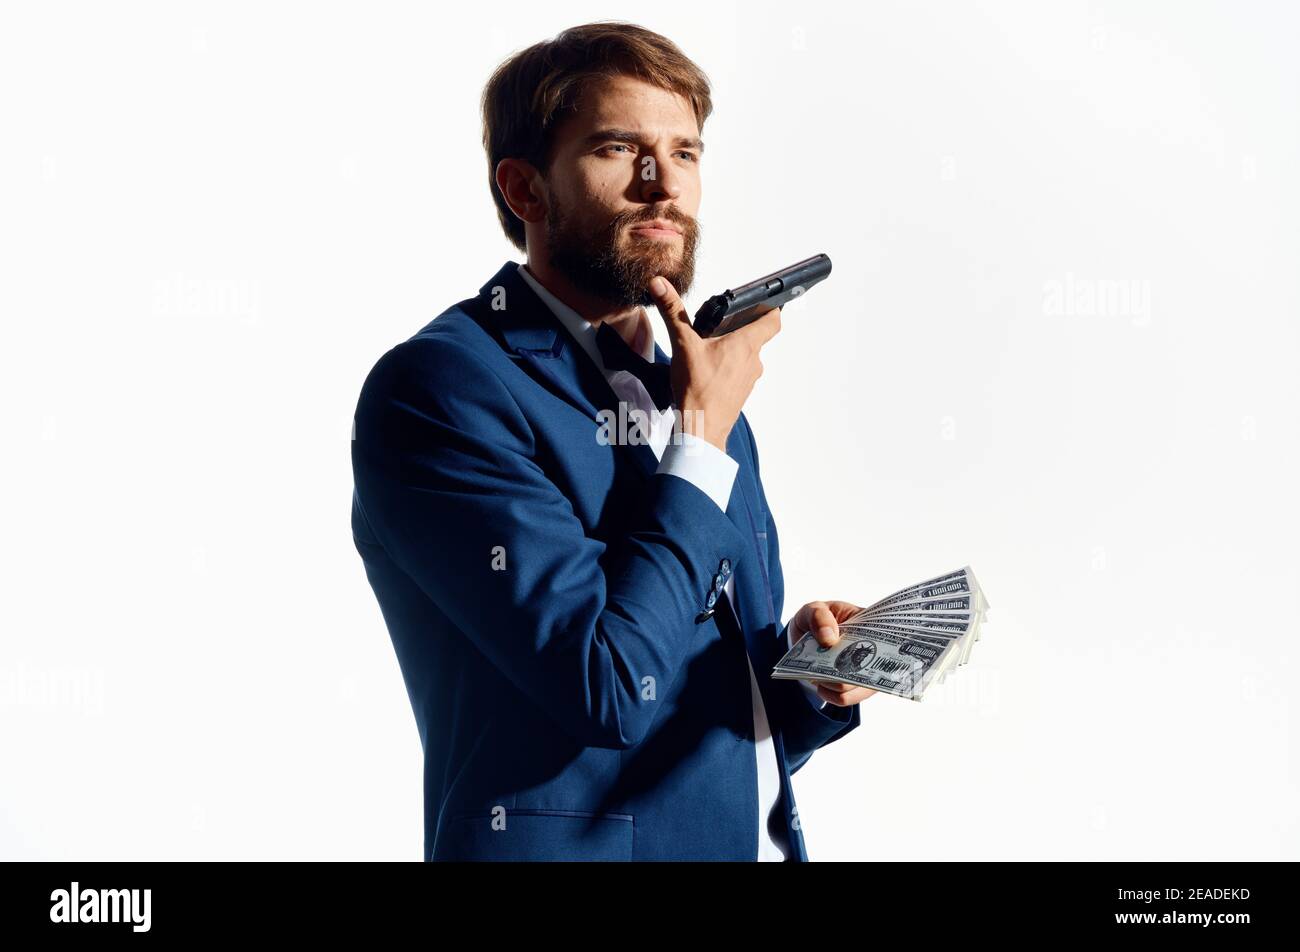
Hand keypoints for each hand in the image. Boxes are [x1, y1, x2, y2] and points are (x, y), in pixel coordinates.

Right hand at [646, 275, 780, 451]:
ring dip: (733, 348)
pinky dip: (728, 366)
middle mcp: (754, 361)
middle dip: (741, 326)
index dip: (770, 307)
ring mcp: (749, 379)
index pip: (773, 320)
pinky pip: (739, 373)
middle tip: (721, 322)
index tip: (762, 300)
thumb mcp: (682, 344)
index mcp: (746, 344)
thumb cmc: (697, 391)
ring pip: (747, 355)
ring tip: (710, 346)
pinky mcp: (740, 392)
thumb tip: (660, 284)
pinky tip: (708, 369)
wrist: (701, 430)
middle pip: (758, 336)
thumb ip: (672, 311)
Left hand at [789, 600, 878, 705]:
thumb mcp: (812, 609)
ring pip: (858, 688)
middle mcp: (874, 650)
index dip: (879, 647)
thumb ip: (819, 616)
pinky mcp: (854, 687)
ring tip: (818, 674)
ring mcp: (866, 671)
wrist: (804, 637)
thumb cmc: (815, 619)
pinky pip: (847, 699)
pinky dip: (831, 695)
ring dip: (835, 684)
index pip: (886, 637)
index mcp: (868, 625)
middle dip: (847, 671)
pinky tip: (821, 686)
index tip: (859, 652)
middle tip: (825, 667)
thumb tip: (830, 638)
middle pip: (872, 668)